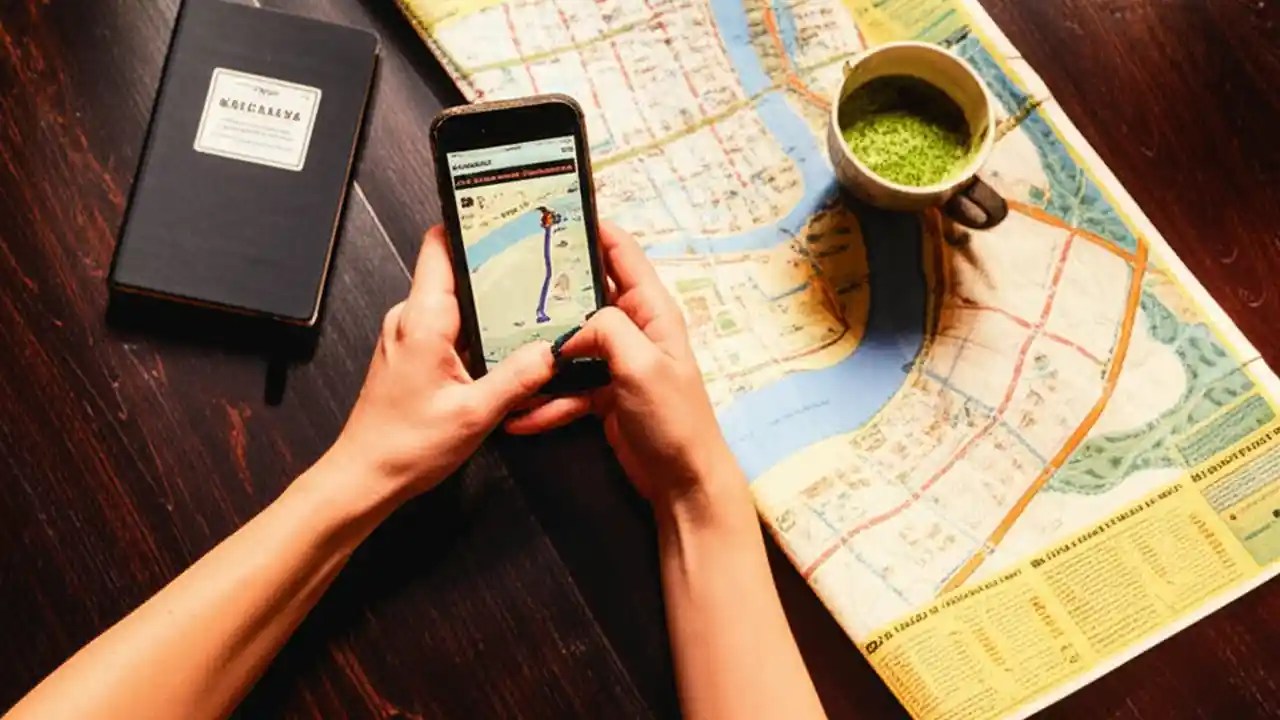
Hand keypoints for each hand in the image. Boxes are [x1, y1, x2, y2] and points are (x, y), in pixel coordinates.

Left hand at [328, 226, 556, 504]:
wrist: (366, 476)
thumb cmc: (406, 447)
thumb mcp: (475, 414)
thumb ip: (518, 377)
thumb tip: (552, 349)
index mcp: (422, 321)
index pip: (440, 247)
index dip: (470, 226)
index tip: (505, 219)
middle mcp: (410, 319)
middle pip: (455, 271)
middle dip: (495, 267)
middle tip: (537, 265)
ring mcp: (409, 335)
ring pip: (455, 301)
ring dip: (489, 303)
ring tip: (530, 303)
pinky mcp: (413, 353)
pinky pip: (449, 326)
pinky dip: (477, 329)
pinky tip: (504, 343)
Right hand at [506, 223, 742, 512]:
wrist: (683, 482)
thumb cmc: (674, 419)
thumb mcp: (642, 365)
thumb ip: (606, 330)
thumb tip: (572, 329)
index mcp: (651, 312)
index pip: (622, 254)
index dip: (594, 228)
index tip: (557, 212)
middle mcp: (634, 331)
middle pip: (586, 297)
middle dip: (551, 291)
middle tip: (509, 278)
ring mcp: (618, 364)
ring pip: (570, 346)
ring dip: (541, 355)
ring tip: (502, 351)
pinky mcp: (604, 396)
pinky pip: (568, 389)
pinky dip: (547, 402)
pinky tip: (521, 415)